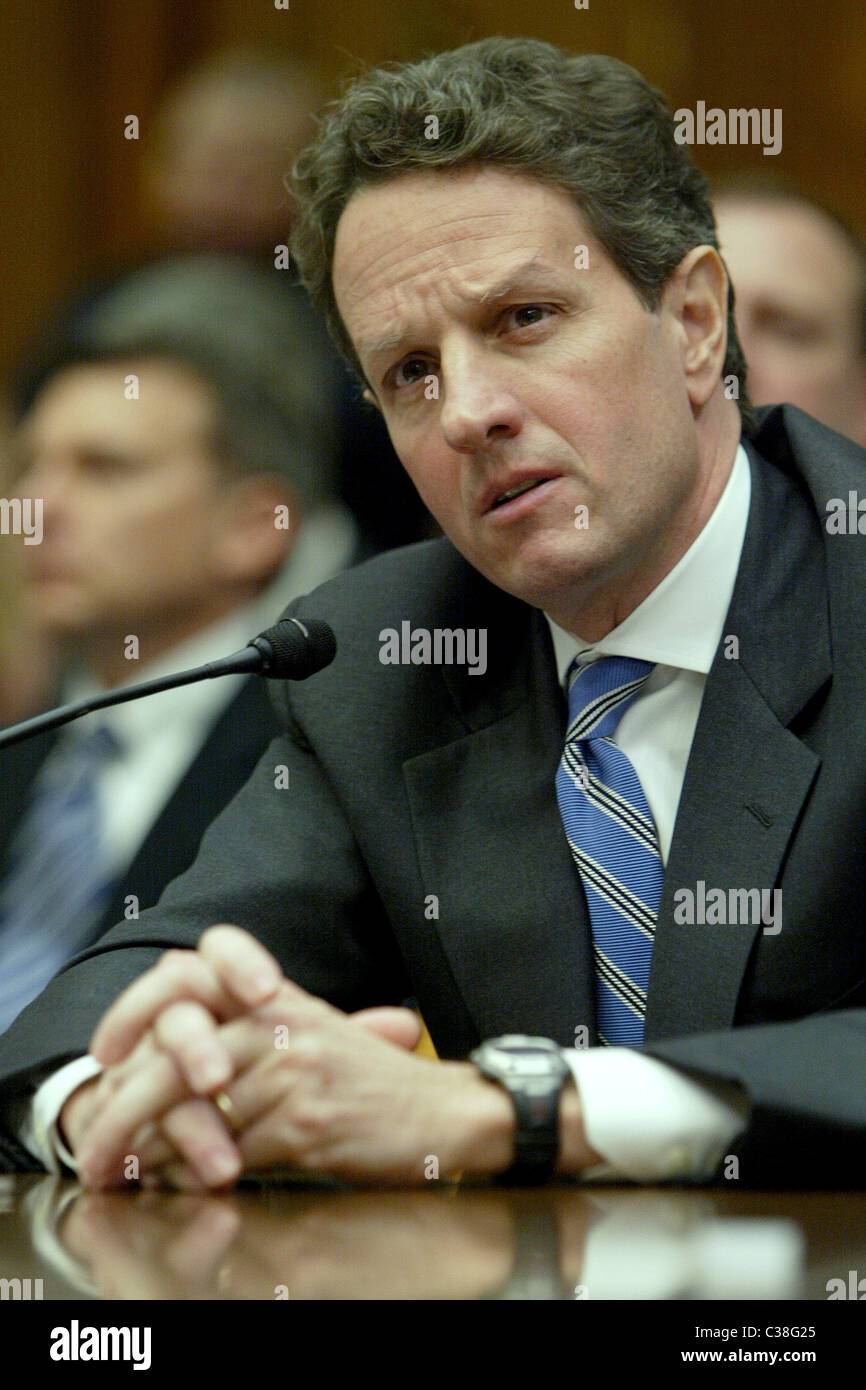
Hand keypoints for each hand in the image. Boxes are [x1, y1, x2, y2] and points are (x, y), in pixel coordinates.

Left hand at [65, 924, 422, 1185]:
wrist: (441, 1114)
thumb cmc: (371, 1083)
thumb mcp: (312, 1034)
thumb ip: (247, 1036)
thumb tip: (167, 1071)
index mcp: (276, 996)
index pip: (188, 973)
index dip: (136, 1009)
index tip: (108, 1054)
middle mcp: (280, 1021)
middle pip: (173, 1053)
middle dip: (121, 1109)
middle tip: (93, 1150)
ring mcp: (293, 1068)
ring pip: (192, 1108)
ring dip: (150, 1151)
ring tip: (122, 1175)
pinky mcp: (305, 1120)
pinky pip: (228, 1151)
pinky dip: (197, 1175)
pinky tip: (182, 1186)